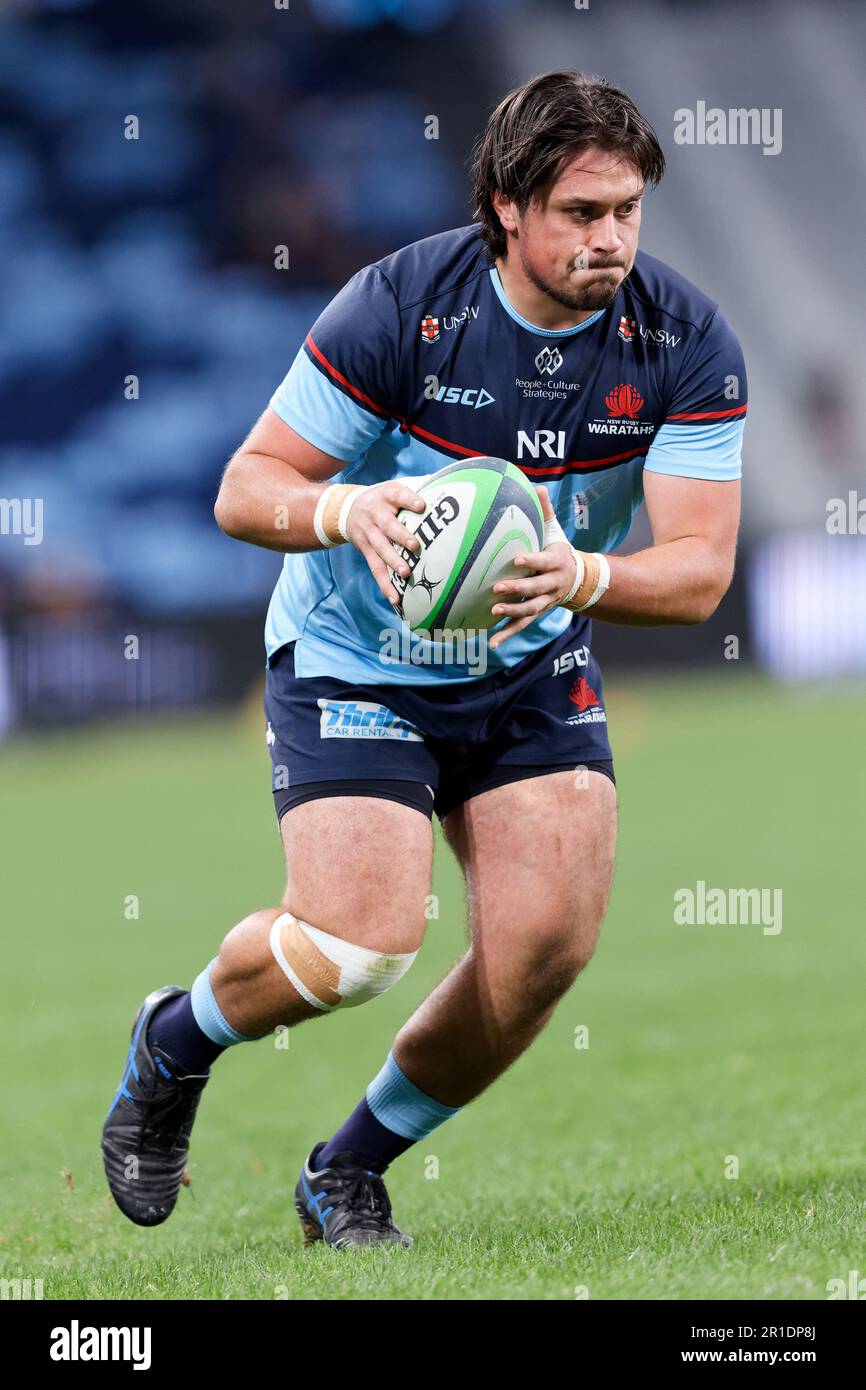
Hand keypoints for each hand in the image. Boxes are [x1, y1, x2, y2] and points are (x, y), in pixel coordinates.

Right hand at [344, 480, 426, 604]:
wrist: (346, 509)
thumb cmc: (381, 500)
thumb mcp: (393, 489)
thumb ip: (414, 491)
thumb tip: (448, 486)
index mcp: (386, 496)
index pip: (398, 495)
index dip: (409, 500)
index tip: (421, 506)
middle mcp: (375, 515)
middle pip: (388, 526)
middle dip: (401, 536)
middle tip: (415, 546)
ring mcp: (369, 534)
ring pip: (380, 549)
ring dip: (392, 562)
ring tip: (405, 573)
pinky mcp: (365, 550)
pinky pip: (375, 568)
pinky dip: (385, 584)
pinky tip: (395, 599)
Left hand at [488, 486, 576, 648]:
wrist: (578, 579)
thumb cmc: (558, 551)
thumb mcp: (555, 531)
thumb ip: (544, 512)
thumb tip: (536, 487)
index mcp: (555, 562)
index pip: (543, 561)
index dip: (531, 561)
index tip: (516, 559)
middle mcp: (552, 584)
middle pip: (535, 588)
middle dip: (517, 589)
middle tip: (497, 588)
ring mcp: (545, 601)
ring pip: (530, 610)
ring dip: (512, 613)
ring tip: (494, 612)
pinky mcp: (537, 613)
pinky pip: (522, 626)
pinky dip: (508, 635)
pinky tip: (493, 643)